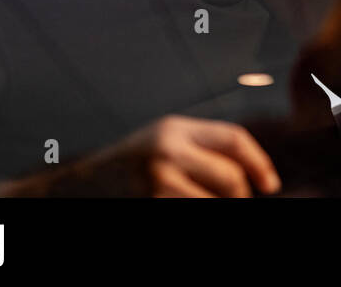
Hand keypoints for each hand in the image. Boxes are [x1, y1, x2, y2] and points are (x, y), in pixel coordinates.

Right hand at [42, 115, 282, 196]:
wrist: (70, 191)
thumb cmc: (124, 170)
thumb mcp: (161, 144)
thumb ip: (199, 148)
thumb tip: (251, 171)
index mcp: (174, 128)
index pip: (235, 139)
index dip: (260, 163)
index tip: (270, 185)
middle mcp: (167, 150)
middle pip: (231, 177)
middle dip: (241, 197)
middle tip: (238, 203)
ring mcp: (157, 181)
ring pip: (215, 202)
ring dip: (217, 207)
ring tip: (204, 203)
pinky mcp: (151, 204)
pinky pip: (193, 212)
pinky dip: (198, 211)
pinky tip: (184, 207)